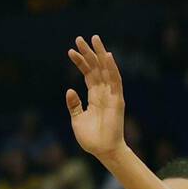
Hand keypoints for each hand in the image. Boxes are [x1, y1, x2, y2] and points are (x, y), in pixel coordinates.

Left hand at [65, 35, 126, 162]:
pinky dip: (111, 68)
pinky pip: (115, 81)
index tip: (70, 51)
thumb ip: (74, 105)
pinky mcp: (117, 99)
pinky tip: (107, 56)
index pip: (87, 74)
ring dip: (100, 54)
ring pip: (106, 69)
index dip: (80, 62)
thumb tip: (69, 90)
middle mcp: (103, 92)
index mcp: (94, 96)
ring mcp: (111, 94)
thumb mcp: (77, 119)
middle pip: (96, 67)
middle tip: (80, 38)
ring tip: (94, 39)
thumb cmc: (91, 138)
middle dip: (88, 53)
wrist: (103, 150)